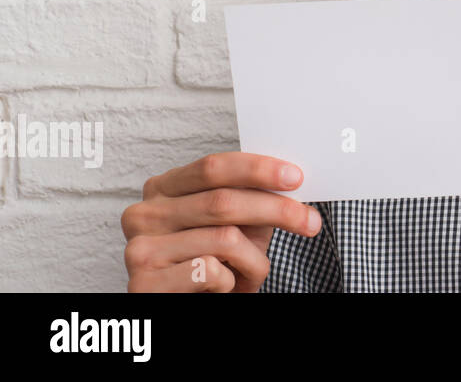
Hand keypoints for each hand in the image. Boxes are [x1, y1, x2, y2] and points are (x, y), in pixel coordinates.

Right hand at [121, 152, 320, 291]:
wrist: (186, 304)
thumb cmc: (212, 261)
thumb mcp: (233, 224)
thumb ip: (250, 198)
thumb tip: (292, 179)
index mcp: (163, 188)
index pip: (213, 167)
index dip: (258, 169)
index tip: (296, 178)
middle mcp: (143, 213)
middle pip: (223, 201)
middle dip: (277, 210)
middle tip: (311, 222)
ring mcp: (139, 248)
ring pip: (223, 239)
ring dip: (256, 260)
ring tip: (255, 271)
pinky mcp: (144, 283)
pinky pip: (208, 271)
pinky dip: (231, 281)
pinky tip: (225, 286)